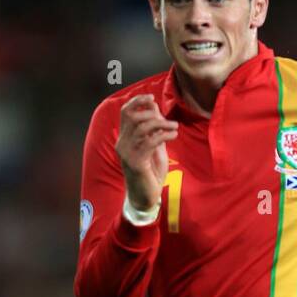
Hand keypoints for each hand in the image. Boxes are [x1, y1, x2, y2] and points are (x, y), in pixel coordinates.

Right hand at [115, 95, 178, 210]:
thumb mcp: (153, 147)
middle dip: (152, 113)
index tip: (151, 98)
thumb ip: (153, 129)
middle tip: (168, 120)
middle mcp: (122, 144)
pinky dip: (164, 135)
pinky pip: (150, 141)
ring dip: (162, 124)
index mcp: (124, 138)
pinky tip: (173, 135)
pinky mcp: (136, 162)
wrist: (146, 197)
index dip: (137, 101)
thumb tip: (155, 108)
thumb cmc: (150, 173)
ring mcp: (127, 153)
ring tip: (174, 127)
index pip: (125, 112)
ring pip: (142, 127)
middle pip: (133, 116)